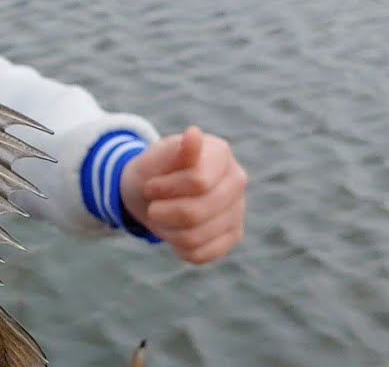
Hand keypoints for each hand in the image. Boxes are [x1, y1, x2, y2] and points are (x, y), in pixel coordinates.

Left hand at [120, 126, 247, 263]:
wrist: (151, 192)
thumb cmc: (153, 171)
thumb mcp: (153, 160)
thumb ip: (174, 151)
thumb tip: (194, 134)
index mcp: (220, 153)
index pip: (197, 182)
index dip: (164, 188)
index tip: (149, 186)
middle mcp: (237, 180)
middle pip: (195, 213)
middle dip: (162, 212)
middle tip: (153, 205)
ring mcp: (238, 209)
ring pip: (196, 237)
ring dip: (167, 230)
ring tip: (163, 216)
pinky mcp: (233, 235)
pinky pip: (201, 254)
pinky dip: (178, 246)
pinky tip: (176, 230)